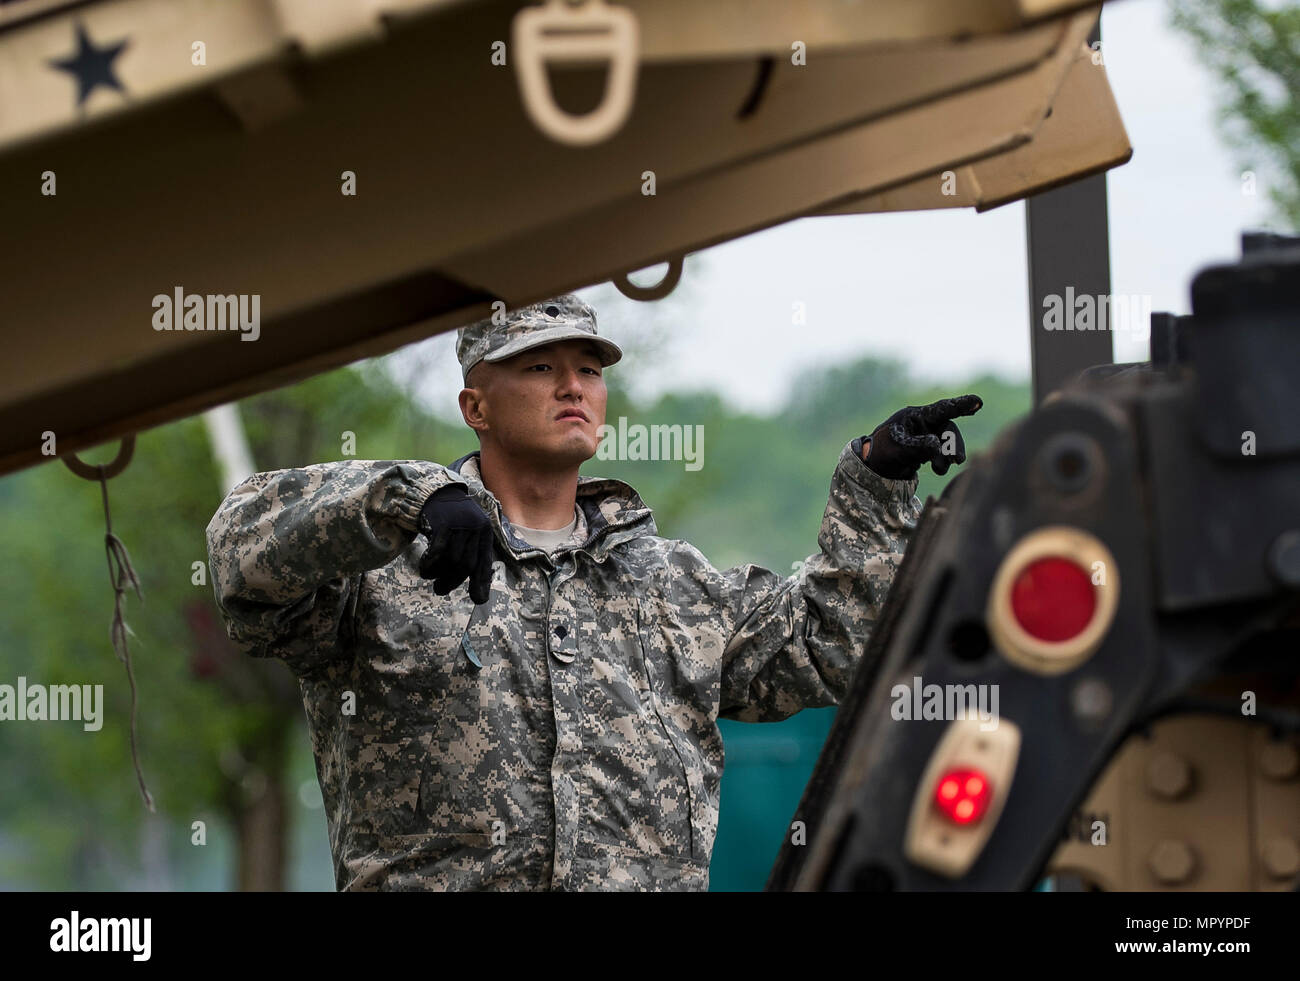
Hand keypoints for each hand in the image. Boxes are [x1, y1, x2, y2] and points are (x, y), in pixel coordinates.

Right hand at [416, 485, 495, 603]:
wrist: (438, 493)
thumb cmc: (454, 522)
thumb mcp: (469, 536)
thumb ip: (473, 559)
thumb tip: (481, 597)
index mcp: (484, 533)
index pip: (485, 562)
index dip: (482, 583)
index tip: (479, 600)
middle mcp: (476, 528)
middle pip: (466, 564)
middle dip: (452, 582)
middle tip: (440, 590)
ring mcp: (460, 524)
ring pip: (451, 559)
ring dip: (438, 573)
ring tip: (429, 575)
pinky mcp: (443, 523)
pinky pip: (437, 551)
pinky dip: (430, 563)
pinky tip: (425, 566)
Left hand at [863, 394, 982, 479]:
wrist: (874, 467)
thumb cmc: (882, 452)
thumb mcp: (898, 449)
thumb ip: (917, 447)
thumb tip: (938, 446)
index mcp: (914, 415)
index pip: (941, 409)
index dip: (961, 405)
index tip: (979, 401)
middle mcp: (923, 423)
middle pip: (947, 429)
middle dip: (954, 444)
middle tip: (957, 460)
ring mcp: (927, 435)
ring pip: (946, 442)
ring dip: (948, 455)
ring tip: (940, 470)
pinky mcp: (928, 448)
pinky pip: (942, 451)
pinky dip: (943, 460)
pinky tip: (939, 469)